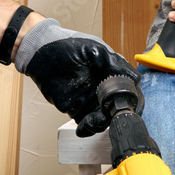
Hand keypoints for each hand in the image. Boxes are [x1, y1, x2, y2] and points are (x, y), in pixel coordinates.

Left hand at [15, 19, 141, 136]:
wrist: (39, 54)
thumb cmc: (64, 45)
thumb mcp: (94, 49)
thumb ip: (115, 63)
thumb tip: (135, 78)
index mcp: (111, 73)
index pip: (130, 90)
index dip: (134, 100)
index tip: (132, 106)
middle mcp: (103, 89)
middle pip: (119, 108)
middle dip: (117, 116)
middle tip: (109, 115)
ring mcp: (90, 100)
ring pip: (104, 120)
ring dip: (102, 124)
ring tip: (92, 121)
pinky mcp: (76, 108)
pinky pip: (87, 124)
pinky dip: (88, 129)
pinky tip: (84, 127)